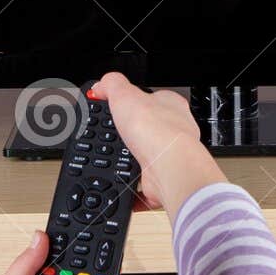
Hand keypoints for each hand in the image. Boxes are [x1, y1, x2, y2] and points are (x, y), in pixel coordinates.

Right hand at [95, 72, 225, 213]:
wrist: (169, 166)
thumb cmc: (158, 130)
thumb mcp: (124, 94)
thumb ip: (111, 85)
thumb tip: (100, 85)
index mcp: (170, 105)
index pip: (151, 98)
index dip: (132, 102)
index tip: (115, 107)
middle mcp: (175, 131)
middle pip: (151, 129)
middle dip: (132, 135)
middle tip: (114, 135)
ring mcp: (170, 156)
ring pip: (149, 158)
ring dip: (133, 161)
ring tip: (118, 158)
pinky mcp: (163, 179)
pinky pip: (145, 186)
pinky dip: (134, 189)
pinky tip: (124, 183)